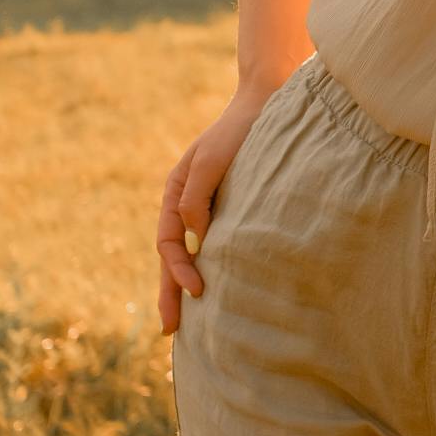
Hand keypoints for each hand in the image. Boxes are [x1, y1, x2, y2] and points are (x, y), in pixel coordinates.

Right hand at [155, 83, 273, 337]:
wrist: (266, 104)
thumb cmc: (237, 131)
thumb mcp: (210, 161)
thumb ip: (197, 198)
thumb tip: (196, 237)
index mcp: (175, 193)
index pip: (168, 243)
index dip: (180, 270)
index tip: (198, 292)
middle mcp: (187, 204)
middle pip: (172, 257)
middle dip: (170, 293)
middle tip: (170, 331)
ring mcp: (207, 208)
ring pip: (189, 255)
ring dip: (185, 286)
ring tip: (186, 322)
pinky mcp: (230, 209)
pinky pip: (213, 245)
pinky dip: (209, 269)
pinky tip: (218, 290)